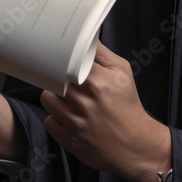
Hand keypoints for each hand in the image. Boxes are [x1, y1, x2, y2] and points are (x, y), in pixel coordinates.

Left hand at [41, 41, 171, 181]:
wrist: (135, 144)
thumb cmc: (127, 105)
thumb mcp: (122, 72)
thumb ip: (102, 53)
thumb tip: (85, 37)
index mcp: (97, 81)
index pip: (66, 61)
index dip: (63, 60)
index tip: (64, 62)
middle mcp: (84, 101)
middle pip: (54, 79)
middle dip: (60, 78)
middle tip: (68, 81)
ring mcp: (75, 122)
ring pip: (47, 98)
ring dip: (55, 97)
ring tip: (67, 99)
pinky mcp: (69, 139)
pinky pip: (48, 121)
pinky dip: (55, 118)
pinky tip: (68, 116)